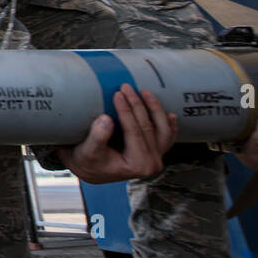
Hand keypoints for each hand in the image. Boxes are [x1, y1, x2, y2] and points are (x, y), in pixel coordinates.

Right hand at [58, 84, 175, 183]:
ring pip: (163, 130)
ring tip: (146, 92)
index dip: (126, 111)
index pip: (134, 132)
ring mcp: (156, 158)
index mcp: (137, 165)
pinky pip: (167, 137)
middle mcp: (151, 164)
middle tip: (126, 87)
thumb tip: (106, 119)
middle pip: (148, 128)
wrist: (91, 171)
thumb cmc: (87, 161)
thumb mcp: (87, 152)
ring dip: (156, 109)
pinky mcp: (156, 153)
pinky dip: (170, 125)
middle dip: (137, 105)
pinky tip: (170, 114)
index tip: (117, 94)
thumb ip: (97, 137)